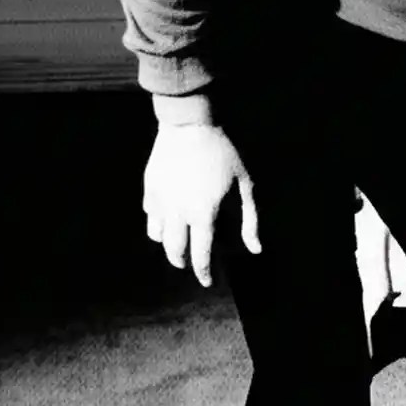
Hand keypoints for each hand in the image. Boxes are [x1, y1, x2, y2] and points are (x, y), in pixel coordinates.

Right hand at [143, 123, 260, 286]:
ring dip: (169, 245)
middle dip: (182, 262)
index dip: (204, 272)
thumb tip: (256, 249)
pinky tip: (169, 220)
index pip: (200, 254)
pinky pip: (150, 215)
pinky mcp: (149, 188)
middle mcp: (178, 211)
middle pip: (174, 251)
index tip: (208, 281)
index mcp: (203, 213)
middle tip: (190, 264)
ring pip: (158, 236)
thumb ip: (249, 220)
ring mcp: (160, 200)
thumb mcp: (244, 185)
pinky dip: (158, 223)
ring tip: (180, 243)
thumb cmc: (224, 154)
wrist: (190, 124)